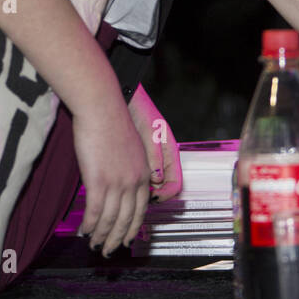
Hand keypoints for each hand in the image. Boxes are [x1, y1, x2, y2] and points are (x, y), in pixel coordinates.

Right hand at [72, 99, 150, 254]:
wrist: (101, 107)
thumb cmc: (110, 121)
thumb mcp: (128, 148)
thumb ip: (126, 168)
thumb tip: (115, 184)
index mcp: (144, 173)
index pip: (141, 209)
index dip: (133, 227)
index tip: (127, 239)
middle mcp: (134, 181)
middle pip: (127, 219)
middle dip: (117, 239)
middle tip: (108, 251)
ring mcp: (117, 182)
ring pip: (110, 219)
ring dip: (102, 236)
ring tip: (94, 245)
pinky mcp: (98, 181)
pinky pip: (95, 211)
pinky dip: (90, 225)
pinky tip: (84, 232)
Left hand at [126, 84, 182, 200]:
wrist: (126, 99)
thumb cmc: (140, 111)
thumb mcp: (150, 134)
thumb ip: (155, 157)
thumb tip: (156, 180)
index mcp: (171, 154)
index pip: (176, 185)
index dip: (165, 195)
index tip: (151, 199)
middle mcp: (163, 159)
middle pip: (163, 188)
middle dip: (152, 196)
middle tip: (136, 198)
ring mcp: (151, 159)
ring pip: (151, 185)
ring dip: (142, 191)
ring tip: (128, 192)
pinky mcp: (139, 158)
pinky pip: (140, 177)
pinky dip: (134, 183)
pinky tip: (122, 182)